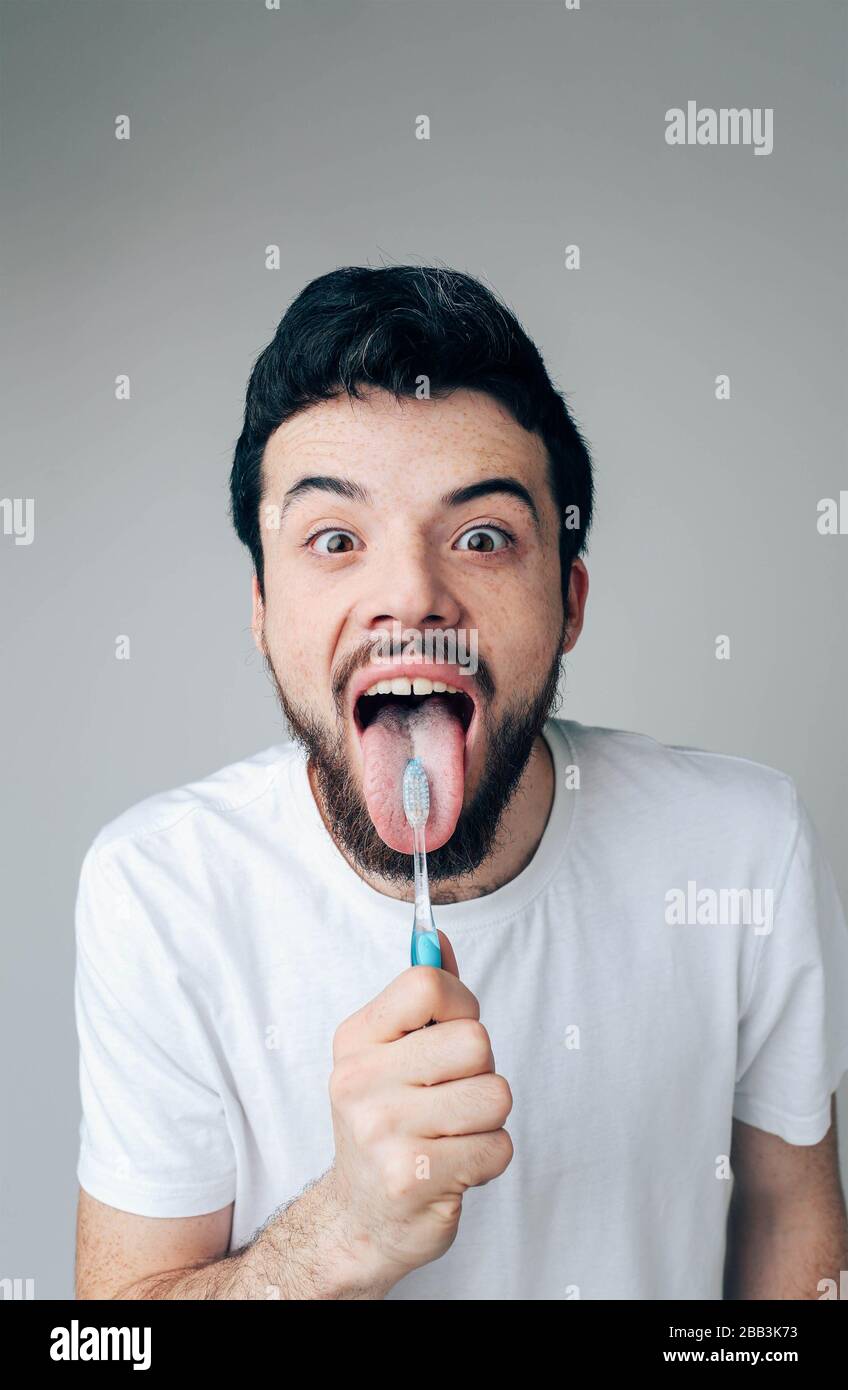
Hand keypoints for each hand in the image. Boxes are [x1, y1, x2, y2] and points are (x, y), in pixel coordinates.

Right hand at [327, 932, 513, 1284]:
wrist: (360, 1218)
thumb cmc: (388, 1122)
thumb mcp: (390, 1053)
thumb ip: (421, 997)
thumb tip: (435, 937)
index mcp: (356, 1040)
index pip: (427, 984)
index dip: (461, 1004)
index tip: (451, 1029)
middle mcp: (360, 1081)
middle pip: (476, 1040)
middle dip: (480, 1068)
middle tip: (450, 1094)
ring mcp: (383, 1132)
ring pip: (495, 1095)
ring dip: (487, 1118)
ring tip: (452, 1132)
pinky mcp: (413, 1178)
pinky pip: (498, 1147)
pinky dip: (488, 1158)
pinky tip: (454, 1166)